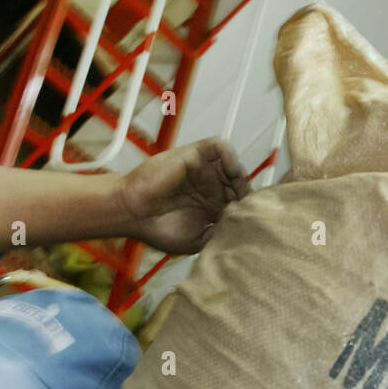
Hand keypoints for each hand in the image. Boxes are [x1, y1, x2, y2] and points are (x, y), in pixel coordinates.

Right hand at [120, 136, 251, 254]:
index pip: (239, 202)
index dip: (249, 208)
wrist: (134, 214)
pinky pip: (220, 146)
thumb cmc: (158, 229)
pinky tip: (230, 172)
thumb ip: (220, 235)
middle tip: (247, 205)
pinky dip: (230, 156)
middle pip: (239, 182)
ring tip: (238, 190)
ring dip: (240, 175)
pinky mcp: (194, 156)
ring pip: (232, 164)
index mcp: (211, 207)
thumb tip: (243, 234)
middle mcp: (209, 187)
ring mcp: (203, 171)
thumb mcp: (198, 241)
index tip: (253, 219)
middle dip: (247, 193)